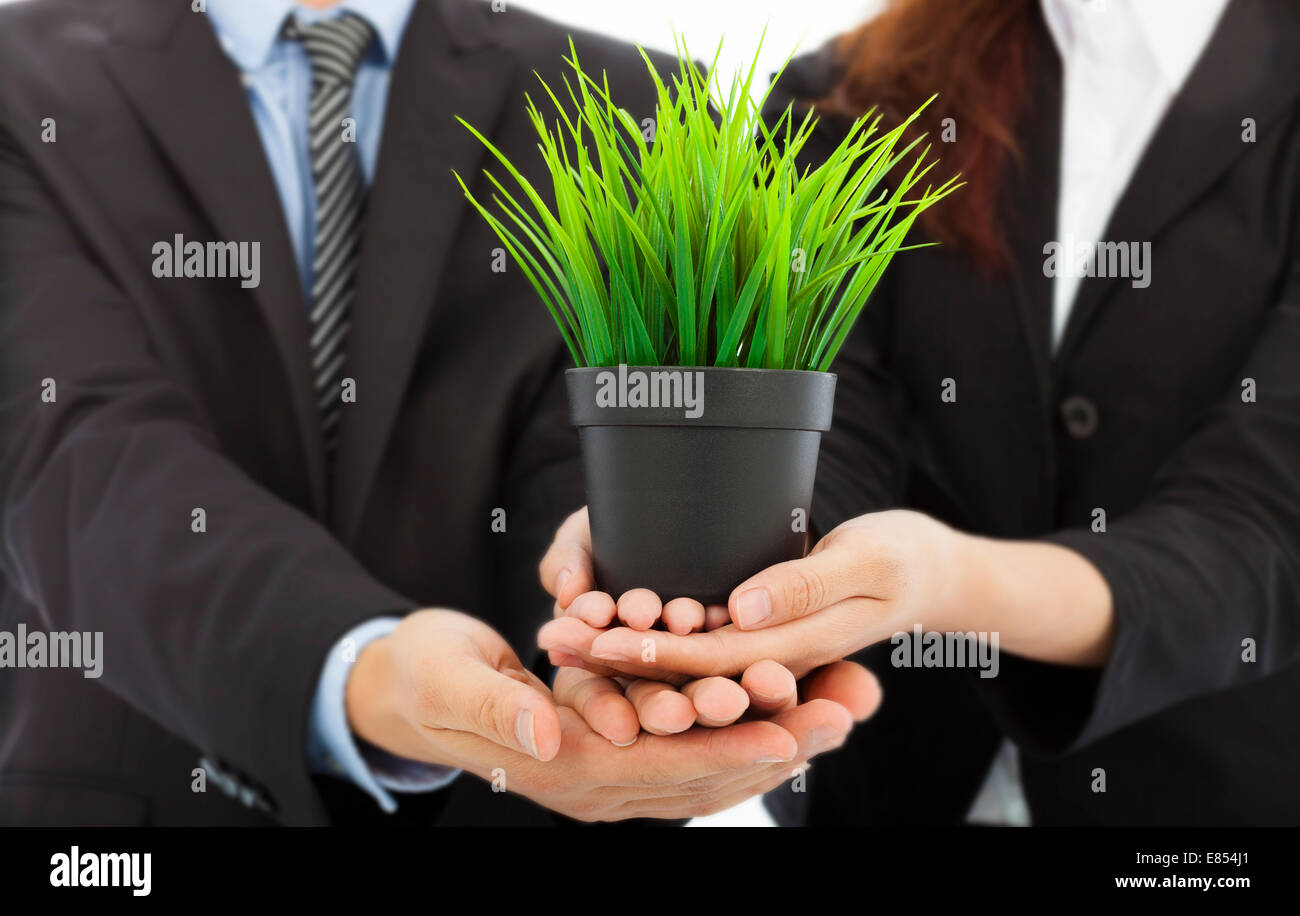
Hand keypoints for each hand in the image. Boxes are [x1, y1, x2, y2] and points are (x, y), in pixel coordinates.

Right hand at [346, 608, 878, 820]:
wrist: (405, 691)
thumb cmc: (424, 678)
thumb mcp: (449, 683)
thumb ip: (498, 708)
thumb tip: (551, 731)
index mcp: (560, 770)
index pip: (660, 769)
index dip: (725, 751)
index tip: (788, 731)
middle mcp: (596, 786)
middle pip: (703, 774)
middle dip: (777, 745)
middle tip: (843, 712)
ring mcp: (610, 776)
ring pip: (710, 766)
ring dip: (776, 739)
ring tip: (839, 705)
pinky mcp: (618, 752)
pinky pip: (694, 750)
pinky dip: (743, 730)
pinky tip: (788, 705)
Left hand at [538, 508, 964, 680]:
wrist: (928, 572)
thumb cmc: (903, 559)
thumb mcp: (867, 563)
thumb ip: (804, 588)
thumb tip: (739, 612)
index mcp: (795, 648)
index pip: (707, 660)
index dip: (647, 652)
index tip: (592, 637)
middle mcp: (766, 658)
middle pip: (677, 666)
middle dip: (612, 655)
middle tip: (552, 637)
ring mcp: (756, 651)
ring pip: (677, 660)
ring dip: (617, 649)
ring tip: (559, 632)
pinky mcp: (752, 635)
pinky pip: (692, 644)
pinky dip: (645, 635)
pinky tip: (601, 621)